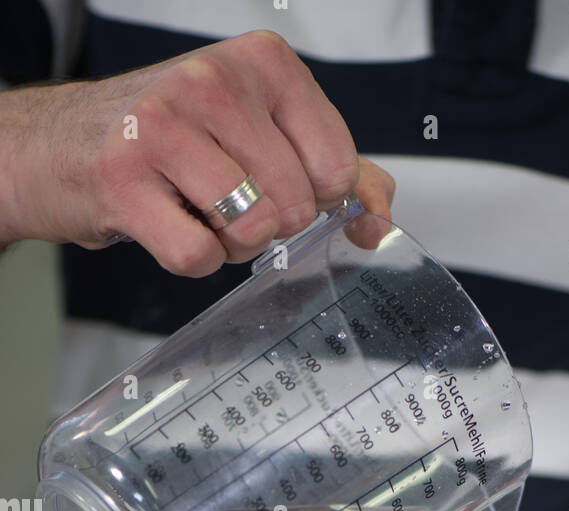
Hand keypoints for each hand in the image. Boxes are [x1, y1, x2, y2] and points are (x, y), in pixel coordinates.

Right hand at [0, 29, 394, 274]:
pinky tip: (166, 224)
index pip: (336, 165)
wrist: (61, 145)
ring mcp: (163, 126)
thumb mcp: (259, 132)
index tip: (276, 183)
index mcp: (261, 63)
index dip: (313, 198)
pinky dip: (192, 260)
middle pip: (295, 205)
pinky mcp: (124, 181)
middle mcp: (212, 81)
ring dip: (230, 244)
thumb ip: (334, 168)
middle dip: (269, 226)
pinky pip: (199, 257)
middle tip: (225, 202)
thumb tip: (379, 214)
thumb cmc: (170, 140)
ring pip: (251, 229)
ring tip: (195, 210)